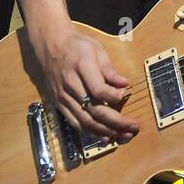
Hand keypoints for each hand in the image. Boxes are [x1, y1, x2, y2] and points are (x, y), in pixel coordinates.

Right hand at [32, 24, 138, 141]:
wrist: (50, 46)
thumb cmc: (77, 46)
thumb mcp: (96, 49)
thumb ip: (109, 69)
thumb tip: (124, 84)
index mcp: (81, 67)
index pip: (98, 89)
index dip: (113, 97)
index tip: (124, 96)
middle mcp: (70, 85)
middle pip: (94, 110)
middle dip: (116, 122)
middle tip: (133, 127)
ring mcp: (63, 97)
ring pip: (85, 121)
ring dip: (106, 131)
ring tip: (123, 136)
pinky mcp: (60, 104)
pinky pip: (75, 123)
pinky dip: (91, 132)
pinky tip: (105, 137)